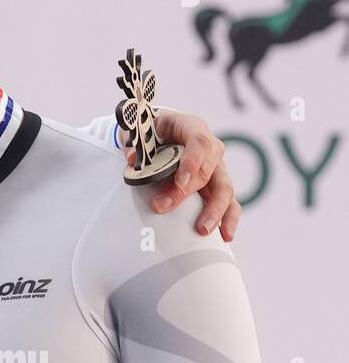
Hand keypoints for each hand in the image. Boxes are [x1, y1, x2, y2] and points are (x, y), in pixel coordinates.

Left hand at [127, 110, 239, 240]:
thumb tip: (133, 159)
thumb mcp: (138, 131)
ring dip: (214, 210)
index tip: (179, 181)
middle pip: (207, 171)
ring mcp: (217, 167)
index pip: (199, 142)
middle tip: (161, 207)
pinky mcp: (217, 185)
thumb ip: (134, 143)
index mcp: (191, 127)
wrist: (160, 133)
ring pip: (224, 189)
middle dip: (184, 192)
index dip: (192, 162)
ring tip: (203, 229)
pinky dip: (228, 218)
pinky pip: (230, 202)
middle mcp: (210, 148)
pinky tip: (225, 235)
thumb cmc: (150, 131)